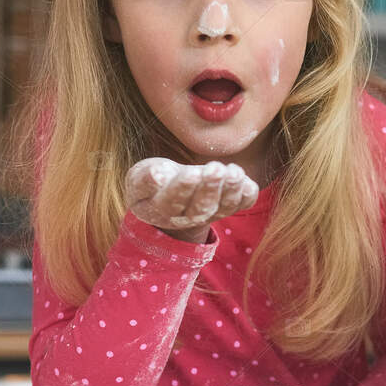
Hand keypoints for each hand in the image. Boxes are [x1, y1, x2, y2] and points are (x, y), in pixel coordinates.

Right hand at [126, 157, 258, 243]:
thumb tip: (157, 176)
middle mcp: (189, 217)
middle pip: (202, 207)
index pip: (173, 202)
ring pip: (224, 206)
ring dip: (231, 190)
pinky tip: (247, 182)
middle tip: (215, 169)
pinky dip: (247, 196)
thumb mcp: (138, 179)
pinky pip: (241, 204)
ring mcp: (212, 213)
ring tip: (234, 172)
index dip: (183, 188)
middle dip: (210, 188)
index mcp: (162, 209)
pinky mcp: (228, 205)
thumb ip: (144, 180)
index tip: (191, 173)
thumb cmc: (152, 183)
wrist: (171, 195)